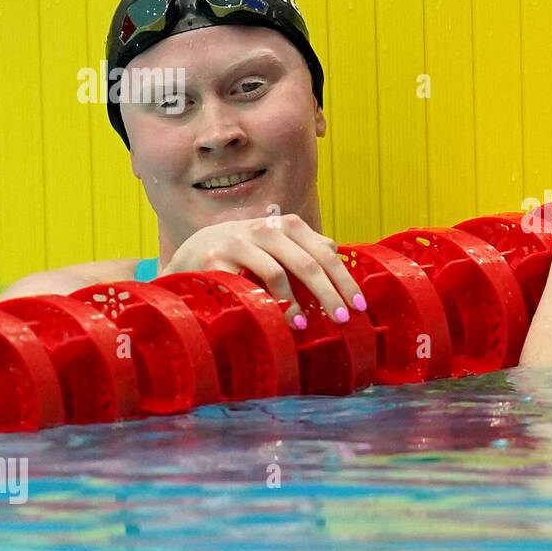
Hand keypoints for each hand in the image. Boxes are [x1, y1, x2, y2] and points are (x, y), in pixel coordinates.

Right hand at [162, 214, 366, 328]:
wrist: (192, 249)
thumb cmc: (247, 251)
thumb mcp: (278, 244)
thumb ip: (306, 247)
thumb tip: (337, 250)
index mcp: (286, 225)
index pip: (324, 253)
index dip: (344, 280)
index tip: (359, 305)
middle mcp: (264, 229)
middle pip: (307, 263)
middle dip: (328, 294)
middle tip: (343, 319)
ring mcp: (237, 242)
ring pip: (276, 273)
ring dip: (294, 303)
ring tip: (305, 325)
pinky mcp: (213, 260)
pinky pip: (243, 285)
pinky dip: (261, 303)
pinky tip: (271, 318)